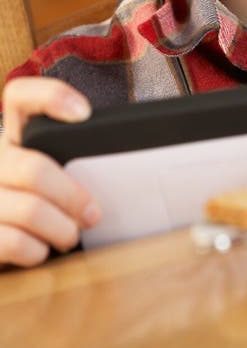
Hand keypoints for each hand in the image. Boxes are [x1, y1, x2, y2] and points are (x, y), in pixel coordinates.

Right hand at [0, 78, 101, 267]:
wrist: (3, 241)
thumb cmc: (42, 202)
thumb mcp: (54, 170)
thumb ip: (73, 157)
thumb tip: (132, 151)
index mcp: (14, 137)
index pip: (19, 96)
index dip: (50, 96)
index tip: (85, 114)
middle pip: (34, 169)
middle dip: (73, 196)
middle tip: (94, 214)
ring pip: (30, 210)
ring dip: (62, 229)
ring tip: (71, 235)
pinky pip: (14, 242)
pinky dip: (38, 251)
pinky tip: (42, 249)